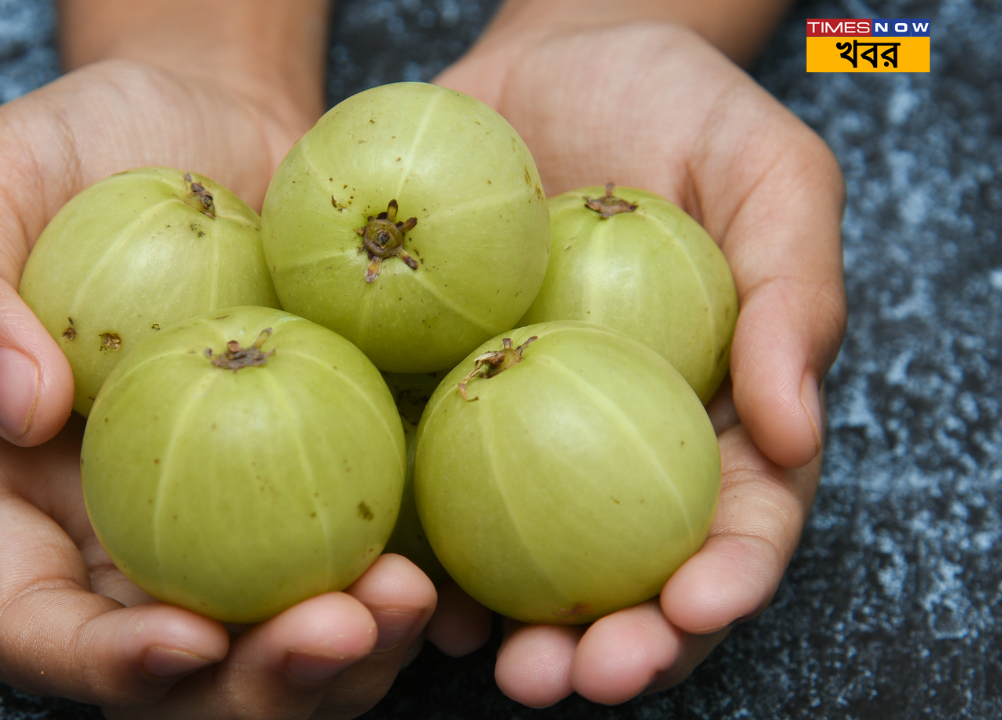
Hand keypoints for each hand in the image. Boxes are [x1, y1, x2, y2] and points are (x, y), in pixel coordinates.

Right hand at [0, 4, 441, 712]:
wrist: (222, 125)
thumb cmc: (87, 149)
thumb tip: (16, 407)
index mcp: (22, 504)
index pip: (42, 630)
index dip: (106, 665)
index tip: (191, 639)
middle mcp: (132, 541)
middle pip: (184, 678)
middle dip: (262, 686)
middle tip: (339, 630)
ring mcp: (238, 526)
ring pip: (286, 648)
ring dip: (355, 658)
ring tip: (411, 600)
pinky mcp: (329, 491)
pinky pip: (366, 567)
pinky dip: (411, 589)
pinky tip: (451, 562)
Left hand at [425, 21, 846, 705]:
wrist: (543, 60)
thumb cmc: (672, 103)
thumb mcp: (767, 171)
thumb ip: (794, 291)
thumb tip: (798, 429)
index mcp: (715, 409)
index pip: (740, 518)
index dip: (724, 579)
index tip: (689, 610)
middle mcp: (619, 440)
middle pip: (631, 569)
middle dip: (616, 643)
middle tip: (572, 677)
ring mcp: (524, 428)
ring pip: (528, 557)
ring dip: (512, 624)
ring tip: (487, 660)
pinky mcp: (438, 398)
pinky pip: (430, 485)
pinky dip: (424, 545)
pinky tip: (404, 582)